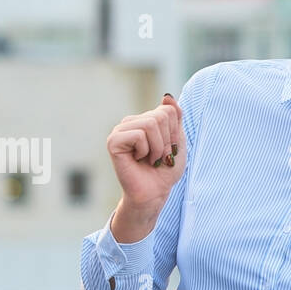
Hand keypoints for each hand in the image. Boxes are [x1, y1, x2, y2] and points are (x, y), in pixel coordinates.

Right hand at [106, 94, 184, 242]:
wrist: (154, 194)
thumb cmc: (165, 171)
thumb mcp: (177, 141)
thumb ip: (175, 117)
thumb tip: (167, 96)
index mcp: (144, 120)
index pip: (168, 110)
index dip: (173, 133)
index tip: (167, 150)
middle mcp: (130, 122)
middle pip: (160, 115)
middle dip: (166, 141)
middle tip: (158, 157)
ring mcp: (120, 131)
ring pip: (151, 124)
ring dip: (157, 148)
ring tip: (150, 159)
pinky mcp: (113, 141)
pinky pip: (139, 135)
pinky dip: (145, 150)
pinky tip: (138, 160)